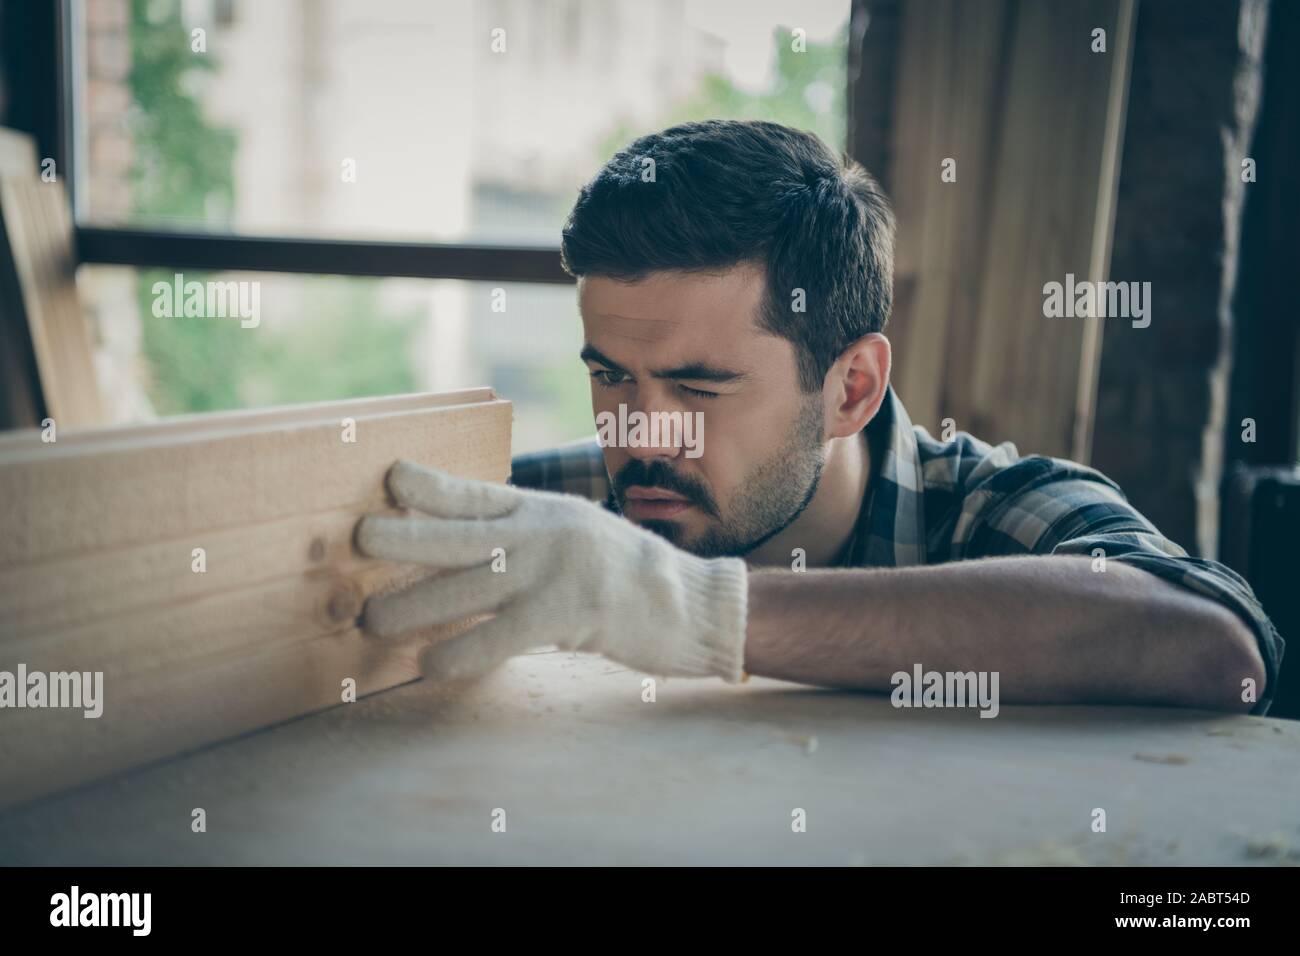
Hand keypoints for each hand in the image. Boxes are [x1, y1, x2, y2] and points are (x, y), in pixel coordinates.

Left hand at [355, 460, 748, 682]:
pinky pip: (497, 636)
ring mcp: (554, 573)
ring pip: (467, 587)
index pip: (476, 492)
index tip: (389, 480)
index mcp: (541, 510)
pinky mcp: (566, 615)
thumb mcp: (574, 532)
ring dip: (413, 606)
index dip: (429, 485)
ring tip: (372, 620)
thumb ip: (525, 533)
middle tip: (357, 540)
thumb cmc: (624, 573)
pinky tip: (429, 664)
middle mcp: (542, 533)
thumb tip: (465, 545)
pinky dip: (458, 652)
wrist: (691, 603)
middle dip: (403, 537)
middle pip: (458, 533)